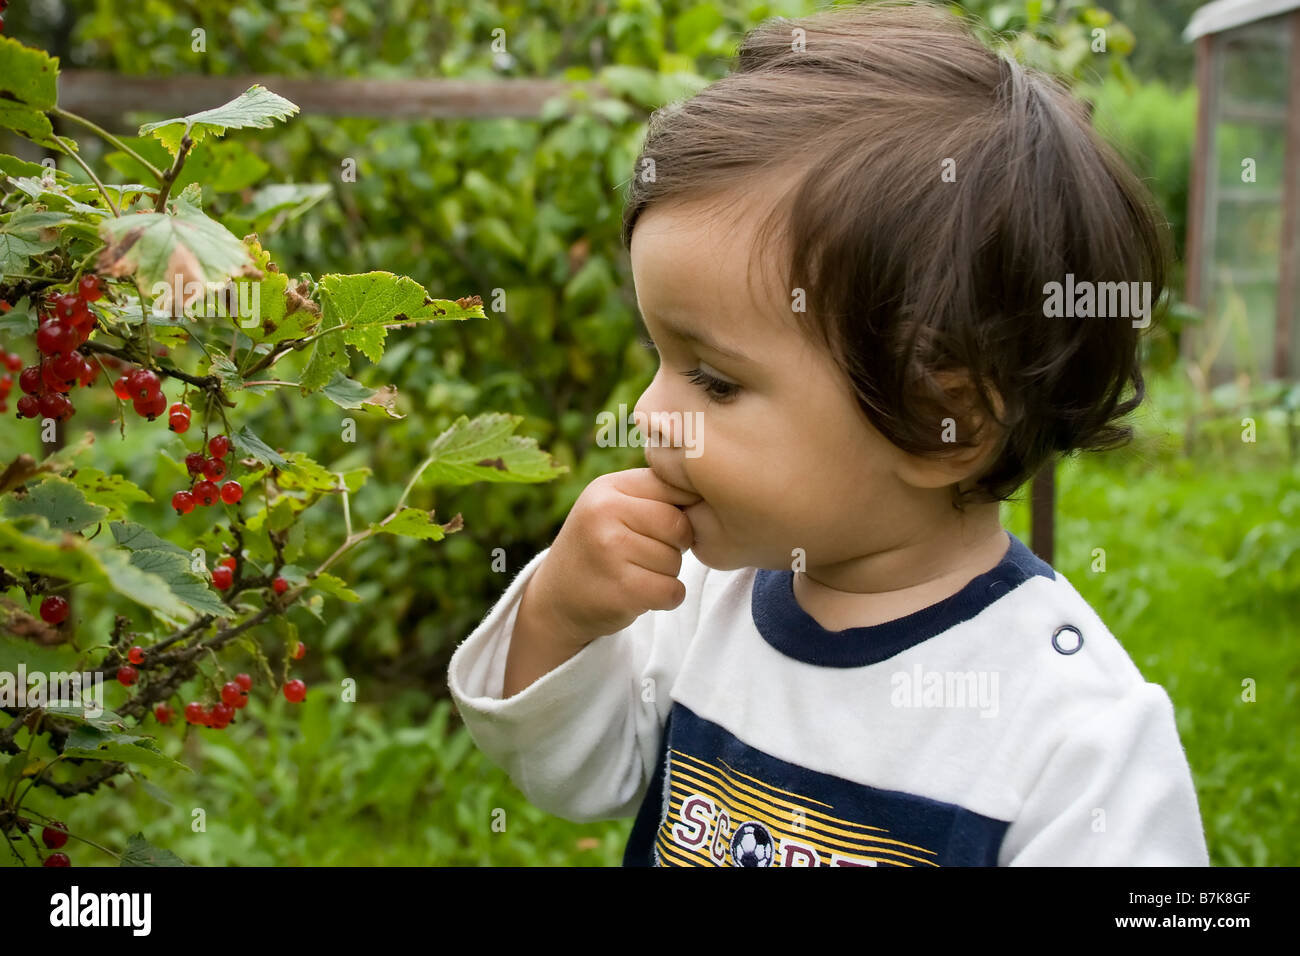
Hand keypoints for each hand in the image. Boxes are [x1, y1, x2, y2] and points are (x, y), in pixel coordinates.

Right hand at [520, 467, 700, 649]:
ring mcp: (610, 551)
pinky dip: (666, 597)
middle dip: (675, 545)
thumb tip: (708, 488)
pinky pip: (672, 590)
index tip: (664, 527)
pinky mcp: (620, 589)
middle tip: (647, 553)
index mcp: (608, 487)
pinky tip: (641, 593)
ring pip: (676, 561)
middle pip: (679, 526)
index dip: (682, 510)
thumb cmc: (598, 547)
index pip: (674, 487)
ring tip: (635, 572)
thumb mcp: (612, 506)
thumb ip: (653, 493)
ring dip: (667, 573)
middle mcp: (604, 513)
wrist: (555, 599)